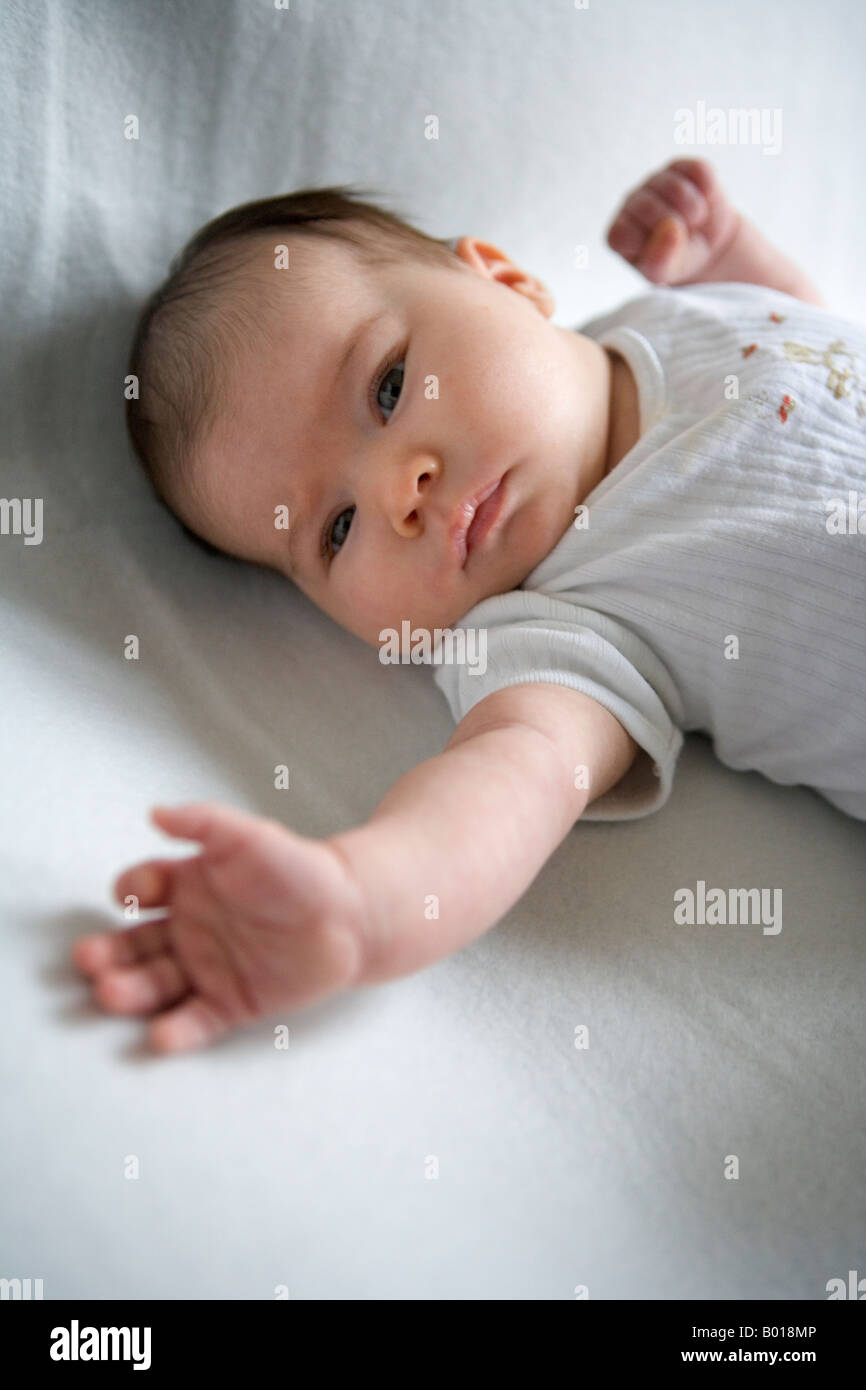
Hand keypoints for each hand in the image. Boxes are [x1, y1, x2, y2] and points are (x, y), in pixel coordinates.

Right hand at [72, 803, 368, 1053]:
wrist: (355, 913)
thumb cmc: (301, 868)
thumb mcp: (249, 837)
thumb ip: (203, 823)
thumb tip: (155, 813)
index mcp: (189, 886)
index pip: (143, 890)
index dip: (132, 891)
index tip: (132, 894)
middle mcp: (191, 929)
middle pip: (136, 945)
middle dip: (109, 953)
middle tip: (88, 961)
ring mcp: (209, 967)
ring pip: (156, 984)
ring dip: (130, 991)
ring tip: (110, 994)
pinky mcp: (233, 1002)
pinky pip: (197, 1020)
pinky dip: (177, 1031)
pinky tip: (158, 1035)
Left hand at [606, 157, 740, 285]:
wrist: (706, 245)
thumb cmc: (678, 261)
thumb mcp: (666, 272)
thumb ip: (660, 260)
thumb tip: (671, 228)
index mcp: (620, 233)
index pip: (622, 235)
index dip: (649, 245)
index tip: (665, 253)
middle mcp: (631, 204)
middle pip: (646, 207)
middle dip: (674, 227)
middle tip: (685, 237)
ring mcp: (655, 182)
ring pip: (672, 186)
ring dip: (693, 209)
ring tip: (696, 221)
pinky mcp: (682, 167)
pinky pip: (697, 171)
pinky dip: (707, 192)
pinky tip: (705, 203)